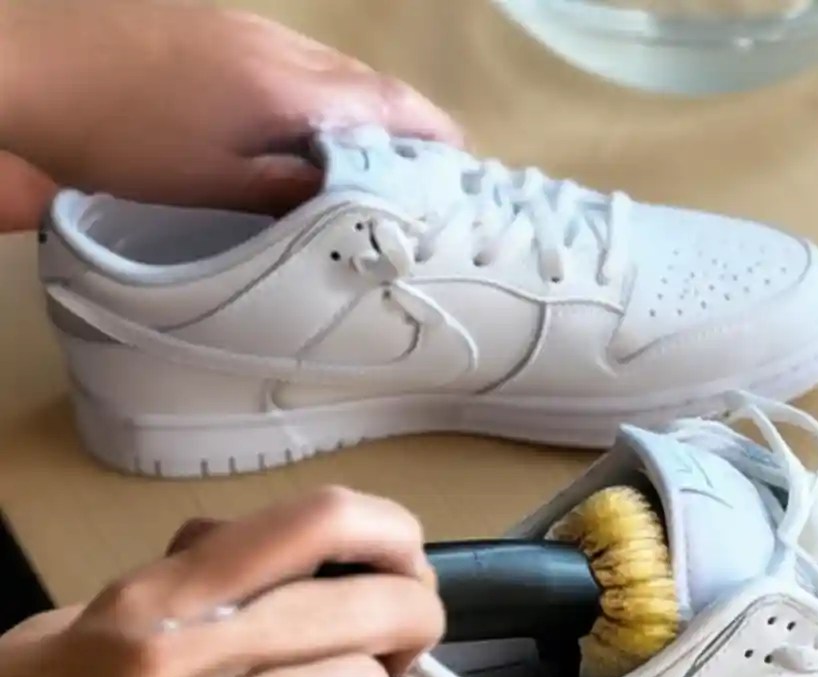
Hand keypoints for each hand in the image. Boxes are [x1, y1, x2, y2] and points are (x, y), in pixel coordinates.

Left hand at [0, 0, 461, 230]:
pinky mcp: (217, 26)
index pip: (391, 106)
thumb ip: (287, 189)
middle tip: (427, 166)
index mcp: (292, 88)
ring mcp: (249, 29)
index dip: (435, 135)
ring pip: (333, 68)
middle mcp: (284, 48)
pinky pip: (297, 58)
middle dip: (409, 121)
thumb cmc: (120, 136)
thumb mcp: (211, 184)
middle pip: (370, 82)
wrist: (29, 64)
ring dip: (366, 105)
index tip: (463, 166)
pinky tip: (306, 119)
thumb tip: (345, 198)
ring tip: (374, 151)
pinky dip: (325, 91)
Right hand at [0, 486, 442, 676]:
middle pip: (369, 604)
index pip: (318, 522)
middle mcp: (181, 654)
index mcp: (158, 597)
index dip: (390, 530)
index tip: (402, 554)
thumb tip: (248, 540)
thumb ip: (184, 576)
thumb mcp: (91, 618)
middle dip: (415, 612)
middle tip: (410, 629)